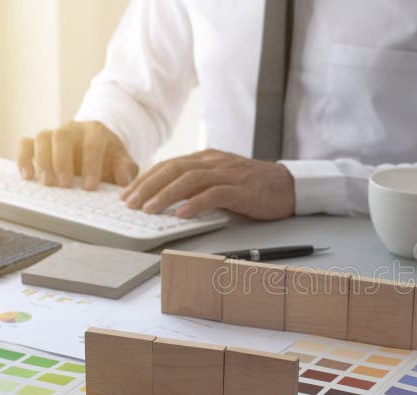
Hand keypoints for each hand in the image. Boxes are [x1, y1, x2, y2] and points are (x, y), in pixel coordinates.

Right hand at [17, 121, 137, 189]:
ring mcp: (53, 134)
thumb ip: (126, 169)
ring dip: (42, 161)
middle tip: (66, 184)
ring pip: (42, 138)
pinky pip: (25, 144)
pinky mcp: (38, 143)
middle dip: (62, 161)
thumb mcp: (122, 161)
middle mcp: (73, 129)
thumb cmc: (109, 156)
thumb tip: (124, 179)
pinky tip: (27, 176)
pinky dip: (23, 158)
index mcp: (96, 131)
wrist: (97, 146)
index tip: (90, 186)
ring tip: (48, 183)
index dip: (91, 164)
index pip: (92, 143)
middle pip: (62, 137)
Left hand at [121, 149, 294, 219]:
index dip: (146, 178)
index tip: (128, 194)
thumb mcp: (222, 180)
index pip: (170, 165)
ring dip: (166, 194)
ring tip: (150, 209)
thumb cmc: (254, 187)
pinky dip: (196, 203)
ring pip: (190, 180)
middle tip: (130, 203)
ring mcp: (228, 174)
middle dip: (149, 185)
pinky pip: (215, 194)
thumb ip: (199, 185)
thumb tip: (169, 199)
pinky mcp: (242, 189)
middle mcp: (215, 162)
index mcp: (207, 159)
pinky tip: (183, 214)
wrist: (288, 186)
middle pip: (175, 169)